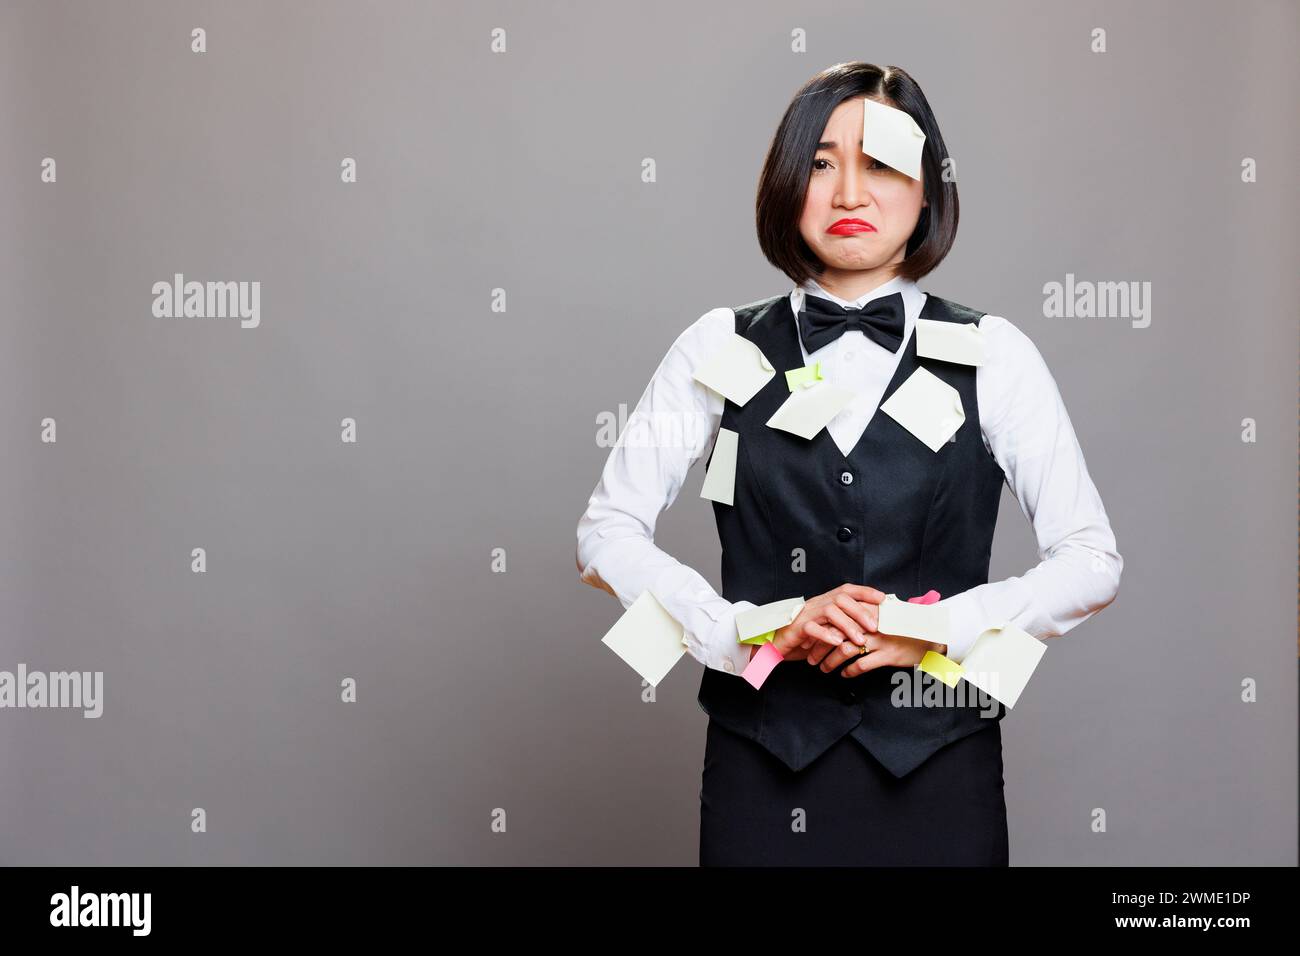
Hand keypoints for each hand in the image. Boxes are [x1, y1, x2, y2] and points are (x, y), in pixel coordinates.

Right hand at [765, 584, 885, 662]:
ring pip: (829, 611)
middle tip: (874, 627)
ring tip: (859, 640)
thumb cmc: (806, 638)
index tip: (882, 599)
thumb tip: (871, 623)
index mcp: (825, 601)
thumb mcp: (828, 628)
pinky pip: (812, 628)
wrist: (777, 644)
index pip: (847, 590)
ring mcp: (806, 615)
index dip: (865, 591)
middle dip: (860, 611)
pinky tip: (838, 643)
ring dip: (847, 625)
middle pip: (840, 598)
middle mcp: (816, 604)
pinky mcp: (797, 628)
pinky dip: (826, 635)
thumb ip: (844, 623)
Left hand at [815, 624, 945, 677]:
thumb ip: (864, 615)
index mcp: (868, 611)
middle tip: (811, 658)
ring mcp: (879, 639)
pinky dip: (849, 671)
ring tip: (823, 668)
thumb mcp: (884, 615)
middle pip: (835, 634)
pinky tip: (844, 674)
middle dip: (819, 647)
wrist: (933, 633)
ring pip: (844, 650)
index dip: (820, 629)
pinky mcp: (887, 655)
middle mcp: (871, 623)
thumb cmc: (906, 625)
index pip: (836, 618)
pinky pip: (861, 665)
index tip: (811, 638)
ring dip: (830, 661)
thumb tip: (843, 621)